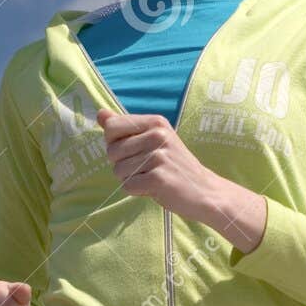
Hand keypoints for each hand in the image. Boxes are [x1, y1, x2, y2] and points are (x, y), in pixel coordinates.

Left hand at [97, 108, 223, 221]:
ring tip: (152, 178)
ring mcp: (159, 156)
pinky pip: (127, 186)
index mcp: (156, 122)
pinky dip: (137, 191)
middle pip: (112, 151)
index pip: (111, 127)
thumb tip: (100, 114)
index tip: (132, 151)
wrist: (205, 191)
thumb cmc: (175, 166)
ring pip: (118, 171)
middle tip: (145, 169)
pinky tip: (155, 188)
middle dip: (122, 165)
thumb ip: (126, 127)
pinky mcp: (159, 178)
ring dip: (131, 179)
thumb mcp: (154, 140)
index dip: (114, 143)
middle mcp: (158, 135)